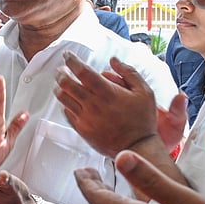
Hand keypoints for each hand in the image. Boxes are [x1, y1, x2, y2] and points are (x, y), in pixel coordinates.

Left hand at [56, 53, 181, 157]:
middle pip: (65, 83)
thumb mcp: (144, 92)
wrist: (137, 148)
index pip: (81, 71)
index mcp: (107, 92)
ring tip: (63, 83)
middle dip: (61, 73)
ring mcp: (85, 118)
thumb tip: (114, 61)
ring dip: (60, 88)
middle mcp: (93, 104)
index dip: (71, 60)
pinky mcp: (82, 130)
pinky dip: (65, 104)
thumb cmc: (142, 120)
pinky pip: (66, 113)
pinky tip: (70, 101)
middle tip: (62, 69)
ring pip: (63, 98)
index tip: (67, 55)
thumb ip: (129, 72)